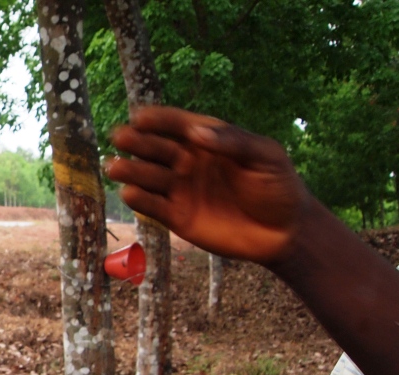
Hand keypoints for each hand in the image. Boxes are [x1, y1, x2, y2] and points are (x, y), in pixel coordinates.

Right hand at [104, 106, 315, 264]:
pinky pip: (154, 206)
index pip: (178, 125)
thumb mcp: (265, 157)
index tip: (140, 117)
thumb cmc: (279, 187)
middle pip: (157, 149)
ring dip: (131, 171)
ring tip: (114, 167)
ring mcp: (181, 190)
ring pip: (149, 177)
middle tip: (120, 137)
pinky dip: (141, 200)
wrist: (284, 232)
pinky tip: (129, 194)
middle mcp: (188, 162)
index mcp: (208, 141)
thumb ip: (234, 142)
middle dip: (138, 143)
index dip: (160, 120)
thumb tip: (196, 133)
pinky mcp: (177, 217)